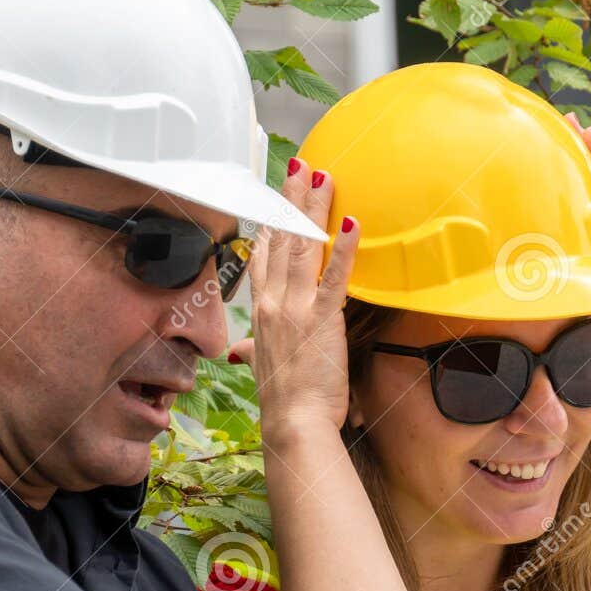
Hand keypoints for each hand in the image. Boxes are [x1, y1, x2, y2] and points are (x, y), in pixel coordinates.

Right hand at [236, 160, 359, 439]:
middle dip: (291, 200)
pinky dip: (344, 248)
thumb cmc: (281, 400)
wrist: (293, 423)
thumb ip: (250, 350)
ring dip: (315, 209)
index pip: (262, 256)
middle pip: (282, 240)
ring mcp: (297, 309)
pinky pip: (335, 276)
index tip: (274, 196)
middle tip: (301, 167)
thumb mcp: (260, 367)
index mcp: (261, 311)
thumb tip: (237, 351)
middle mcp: (274, 303)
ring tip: (323, 178)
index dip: (269, 222)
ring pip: (305, 248)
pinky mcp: (323, 320)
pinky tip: (352, 222)